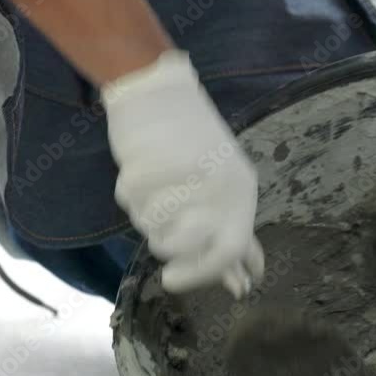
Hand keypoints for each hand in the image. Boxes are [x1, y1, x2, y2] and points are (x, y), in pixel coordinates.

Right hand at [102, 50, 263, 297]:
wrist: (157, 93)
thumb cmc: (195, 143)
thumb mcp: (229, 186)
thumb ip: (236, 233)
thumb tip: (245, 282)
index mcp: (241, 190)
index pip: (229, 251)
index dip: (203, 274)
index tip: (173, 280)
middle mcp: (216, 185)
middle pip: (181, 248)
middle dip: (166, 250)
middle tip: (161, 235)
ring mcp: (182, 176)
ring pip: (152, 229)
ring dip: (148, 216)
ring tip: (158, 188)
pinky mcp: (147, 166)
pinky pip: (130, 203)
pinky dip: (132, 193)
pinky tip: (143, 171)